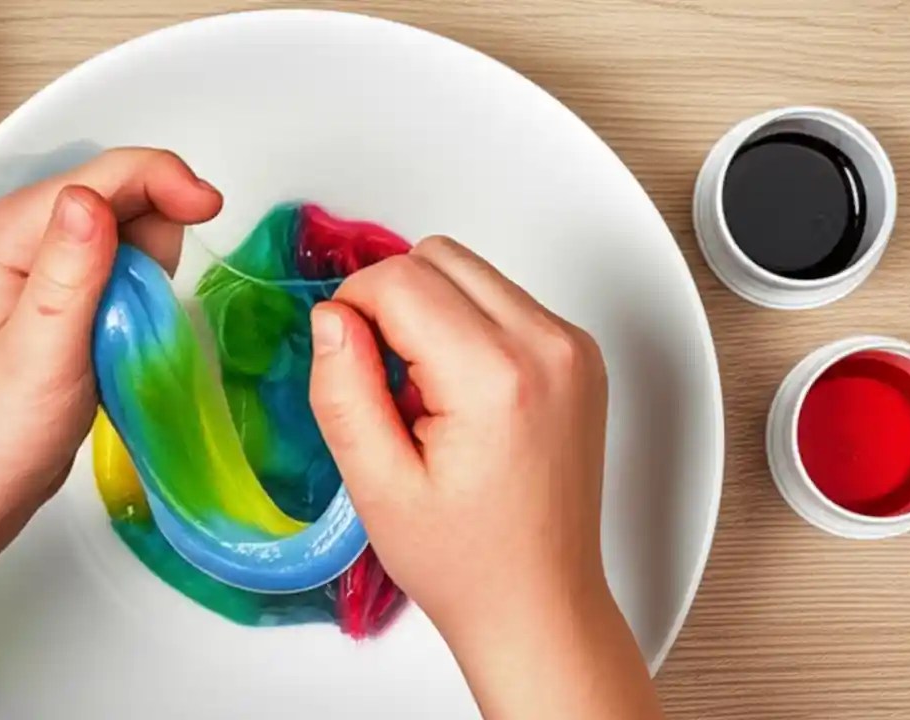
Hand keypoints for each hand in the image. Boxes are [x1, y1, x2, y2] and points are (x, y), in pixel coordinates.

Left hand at [0, 148, 221, 508]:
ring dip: (154, 271)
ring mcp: (56, 261)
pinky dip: (148, 293)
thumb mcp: (39, 352)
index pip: (111, 172)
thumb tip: (92, 198)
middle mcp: (35, 231)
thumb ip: (68, 273)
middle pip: (131, 192)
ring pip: (140, 229)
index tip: (212, 213)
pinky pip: (133, 267)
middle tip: (142, 308)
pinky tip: (128, 335)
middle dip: (159, 235)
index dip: (168, 181)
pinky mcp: (76, 291)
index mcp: (18, 228)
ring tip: (126, 331)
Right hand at [307, 235, 609, 638]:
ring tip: (427, 396)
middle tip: (384, 381)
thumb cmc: (465, 562)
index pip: (400, 279)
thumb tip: (330, 317)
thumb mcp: (375, 485)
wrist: (539, 603)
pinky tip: (461, 397)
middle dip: (392, 302)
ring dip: (430, 312)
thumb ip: (343, 389)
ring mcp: (572, 348)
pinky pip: (502, 300)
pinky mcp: (579, 355)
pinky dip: (466, 327)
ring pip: (470, 271)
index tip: (347, 362)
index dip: (353, 309)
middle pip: (438, 257)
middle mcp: (548, 347)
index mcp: (496, 377)